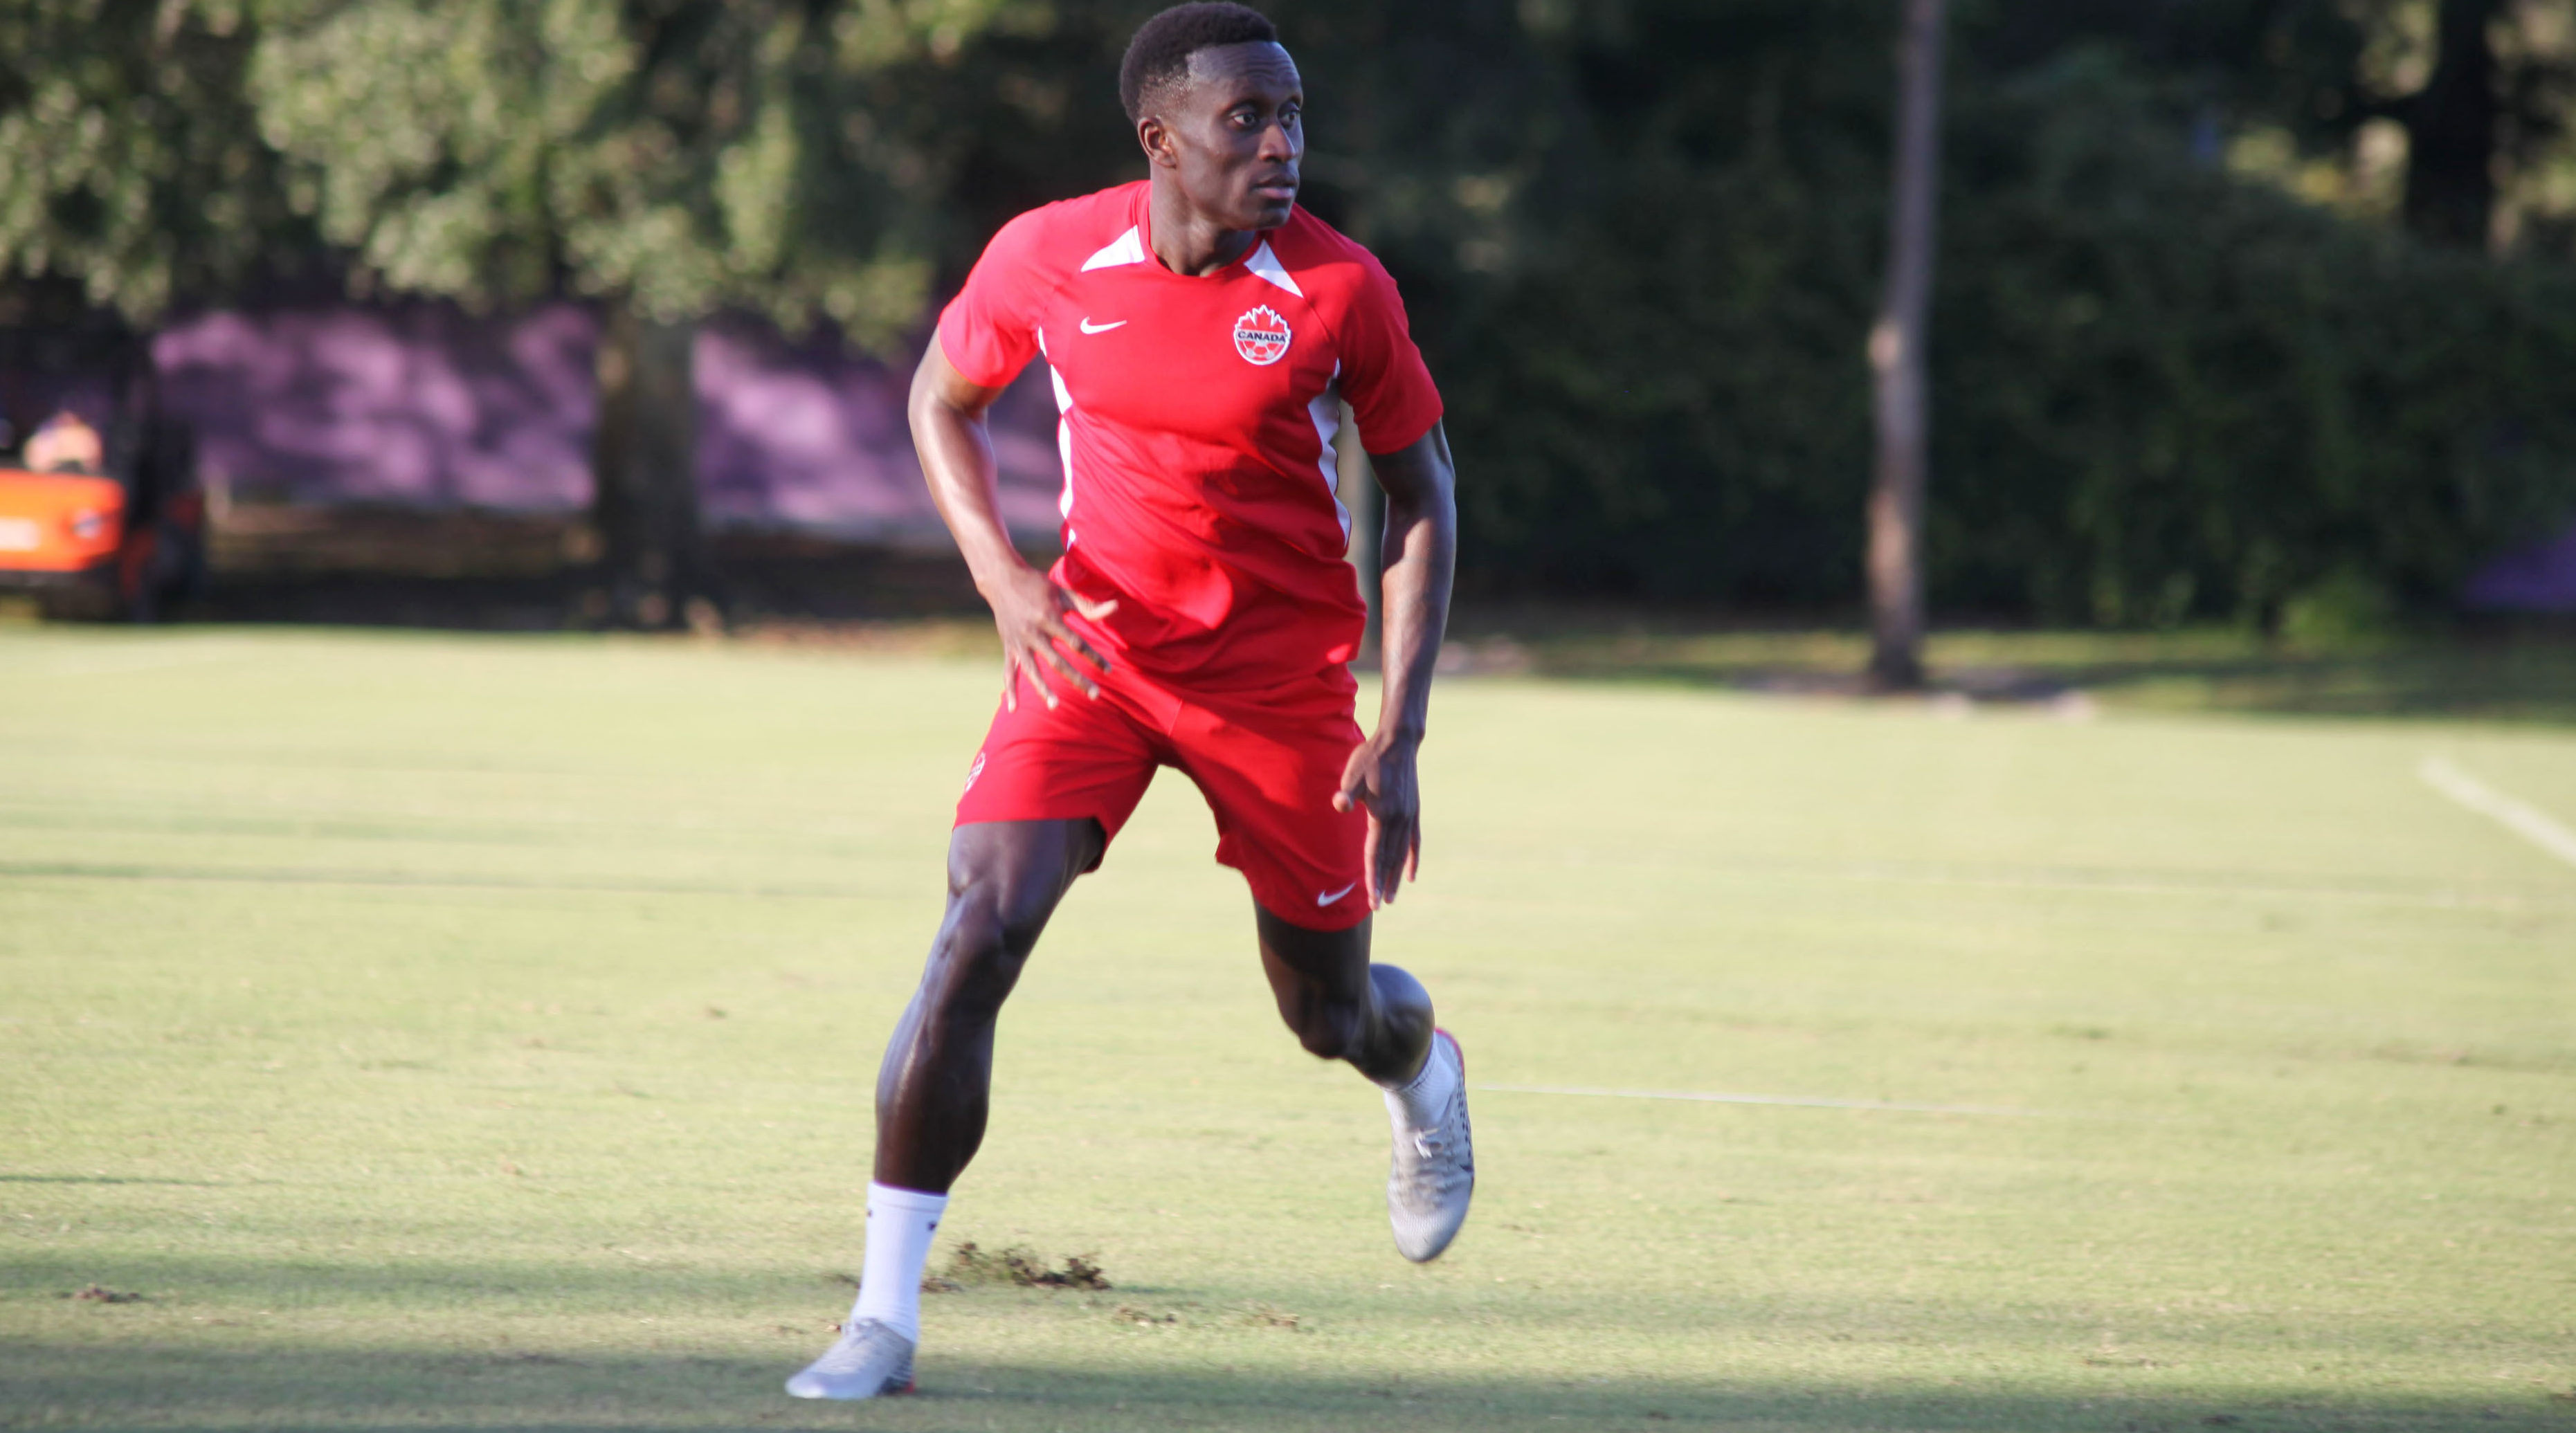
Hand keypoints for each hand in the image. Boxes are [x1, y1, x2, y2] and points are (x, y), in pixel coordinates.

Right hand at [985, 564, 1117, 710]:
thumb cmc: (1038, 585)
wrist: (1001, 578)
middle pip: (1058, 662)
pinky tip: (1013, 709)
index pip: (1076, 643)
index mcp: (1049, 618)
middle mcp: (1033, 632)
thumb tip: (1116, 607)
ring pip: (1032, 670)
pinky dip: (1010, 690)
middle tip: (1095, 695)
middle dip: (1077, 679)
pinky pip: (1008, 671)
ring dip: (1043, 689)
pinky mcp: (1009, 647)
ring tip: (1055, 706)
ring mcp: (1019, 642)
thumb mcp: (1063, 592)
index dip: (1094, 657)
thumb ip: (1088, 606)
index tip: (1108, 670)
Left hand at [1333, 729, 1421, 907]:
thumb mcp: (1353, 773)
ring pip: (1402, 854)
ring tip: (1393, 896)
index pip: (1375, 854)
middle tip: (1379, 906)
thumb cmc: (1370, 758)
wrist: (1397, 742)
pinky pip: (1415, 842)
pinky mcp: (1414, 811)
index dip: (1372, 878)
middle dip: (1383, 884)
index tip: (1371, 899)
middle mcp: (1399, 820)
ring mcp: (1409, 816)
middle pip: (1390, 859)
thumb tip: (1339, 804)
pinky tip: (1412, 875)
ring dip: (1397, 877)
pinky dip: (1412, 859)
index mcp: (1383, 815)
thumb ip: (1347, 792)